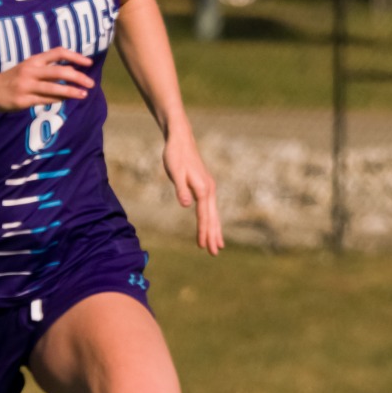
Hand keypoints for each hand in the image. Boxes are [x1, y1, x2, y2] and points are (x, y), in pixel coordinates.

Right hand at [0, 49, 93, 112]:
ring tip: (84, 94)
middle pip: (59, 71)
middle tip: (90, 83)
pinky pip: (45, 100)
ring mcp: (27, 86)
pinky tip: (65, 101)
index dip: (75, 56)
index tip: (88, 63)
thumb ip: (45, 68)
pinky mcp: (23, 100)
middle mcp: (31, 71)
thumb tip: (70, 72)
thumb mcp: (27, 67)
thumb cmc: (11, 78)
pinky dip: (58, 100)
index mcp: (33, 60)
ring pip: (54, 88)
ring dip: (72, 92)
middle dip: (78, 77)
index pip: (58, 53)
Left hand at [163, 131, 223, 254]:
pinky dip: (211, 219)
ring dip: (214, 230)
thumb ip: (180, 189)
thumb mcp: (175, 172)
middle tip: (214, 252)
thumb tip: (186, 205)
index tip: (204, 246)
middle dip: (213, 235)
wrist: (180, 140)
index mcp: (203, 188)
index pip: (204, 215)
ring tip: (217, 245)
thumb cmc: (175, 155)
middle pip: (212, 217)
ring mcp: (209, 188)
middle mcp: (209, 189)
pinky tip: (210, 226)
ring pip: (213, 213)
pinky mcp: (205, 187)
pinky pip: (210, 208)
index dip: (204, 231)